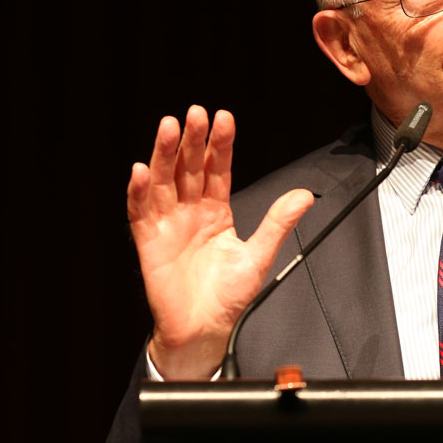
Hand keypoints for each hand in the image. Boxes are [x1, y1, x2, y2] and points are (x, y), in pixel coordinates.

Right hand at [127, 105, 313, 378]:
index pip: (218, 168)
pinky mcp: (148, 241)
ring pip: (163, 180)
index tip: (224, 118)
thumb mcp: (258, 255)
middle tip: (196, 113)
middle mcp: (190, 211)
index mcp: (216, 210)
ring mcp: (168, 223)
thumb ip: (277, 223)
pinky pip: (140, 211)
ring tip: (169, 126)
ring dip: (164, 154)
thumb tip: (304, 195)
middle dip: (192, 140)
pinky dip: (138, 191)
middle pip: (189, 167)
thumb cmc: (228, 296)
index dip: (220, 144)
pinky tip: (141, 170)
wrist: (204, 329)